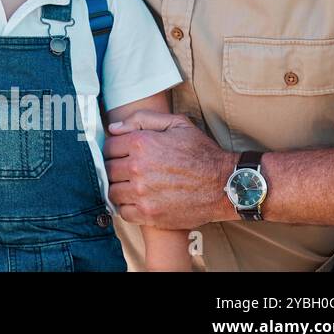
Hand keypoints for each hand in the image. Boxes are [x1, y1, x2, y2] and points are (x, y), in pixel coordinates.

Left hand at [104, 110, 237, 229]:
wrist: (226, 185)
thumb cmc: (202, 153)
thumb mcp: (177, 124)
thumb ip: (142, 120)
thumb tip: (113, 128)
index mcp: (141, 143)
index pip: (108, 147)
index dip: (114, 150)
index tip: (122, 155)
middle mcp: (138, 168)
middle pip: (108, 169)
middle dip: (116, 169)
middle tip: (128, 172)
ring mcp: (142, 193)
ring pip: (112, 191)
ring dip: (120, 189)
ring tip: (132, 187)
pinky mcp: (149, 214)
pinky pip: (123, 212)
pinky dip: (127, 207)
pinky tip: (137, 201)